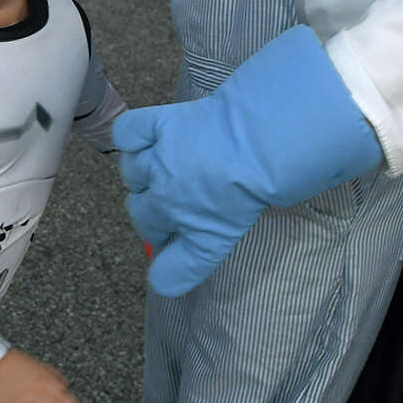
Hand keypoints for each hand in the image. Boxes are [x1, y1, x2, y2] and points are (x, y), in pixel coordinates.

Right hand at [113, 28, 381, 298]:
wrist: (266, 137)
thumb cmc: (277, 176)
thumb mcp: (259, 216)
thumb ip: (225, 233)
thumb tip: (213, 228)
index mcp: (203, 239)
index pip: (169, 274)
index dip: (167, 271)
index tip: (166, 269)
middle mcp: (170, 206)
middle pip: (142, 218)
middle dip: (155, 212)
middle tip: (178, 196)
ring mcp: (158, 167)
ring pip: (132, 175)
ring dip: (146, 171)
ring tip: (170, 160)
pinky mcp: (156, 129)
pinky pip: (125, 136)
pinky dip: (133, 136)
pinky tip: (151, 136)